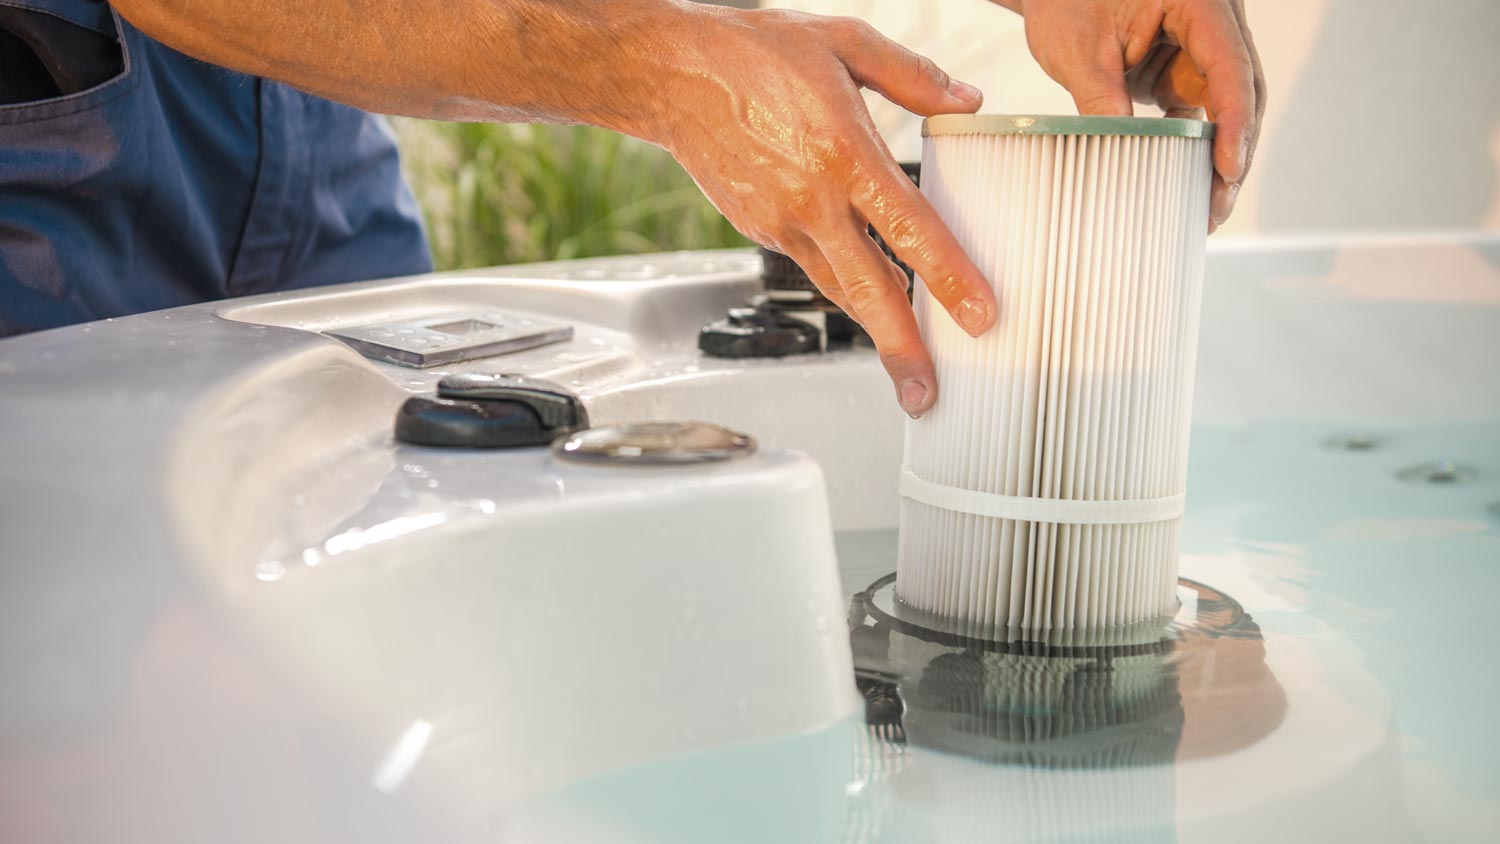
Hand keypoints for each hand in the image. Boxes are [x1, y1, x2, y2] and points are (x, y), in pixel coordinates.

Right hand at [641, 7, 998, 416]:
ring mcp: (781, 222)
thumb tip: (967, 102)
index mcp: (844, 153)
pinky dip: (842, 285)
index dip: (949, 278)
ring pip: (839, 288)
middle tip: (926, 394)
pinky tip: (865, 297)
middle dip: (901, 349)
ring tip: (906, 367)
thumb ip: (912, 76)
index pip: (910, 229)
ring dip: (874, 329)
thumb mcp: (842, 41)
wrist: (672, 75)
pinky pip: (813, 266)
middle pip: (868, 290)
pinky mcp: (760, 230)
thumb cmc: (752, 52)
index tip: (980, 317)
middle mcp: (812, 200)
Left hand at [999, 0, 1264, 230]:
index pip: (1229, 64)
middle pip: (1241, 91)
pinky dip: (1195, 149)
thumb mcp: (1078, 52)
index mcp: (1199, 1)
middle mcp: (1212, 23)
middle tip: (1217, 206)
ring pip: (1225, 107)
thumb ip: (1102, 100)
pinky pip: (1199, 112)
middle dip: (1234, 150)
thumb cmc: (1065, 1)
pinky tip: (1188, 186)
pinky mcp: (1181, 72)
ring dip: (1217, 156)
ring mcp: (1199, 49)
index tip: (1228, 168)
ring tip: (1206, 209)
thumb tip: (1118, 160)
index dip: (1234, 120)